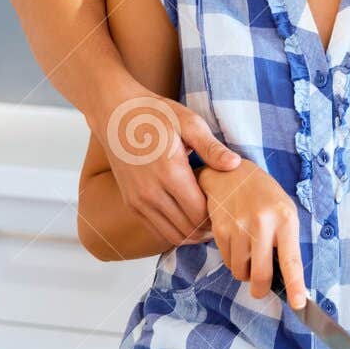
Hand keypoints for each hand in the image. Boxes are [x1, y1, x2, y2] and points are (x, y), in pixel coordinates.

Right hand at [96, 88, 239, 247]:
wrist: (114, 113)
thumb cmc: (154, 114)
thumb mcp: (188, 122)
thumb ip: (212, 147)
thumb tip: (235, 164)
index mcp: (169, 173)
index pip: (199, 214)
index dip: (217, 215)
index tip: (228, 204)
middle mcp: (151, 193)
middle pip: (188, 229)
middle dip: (208, 227)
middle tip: (223, 215)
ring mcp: (138, 201)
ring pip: (173, 235)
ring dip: (193, 233)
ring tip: (208, 218)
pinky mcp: (131, 203)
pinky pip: (158, 230)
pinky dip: (176, 230)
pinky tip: (188, 215)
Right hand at [198, 161, 307, 308]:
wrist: (232, 175)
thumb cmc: (265, 198)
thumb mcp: (285, 212)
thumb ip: (287, 243)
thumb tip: (286, 281)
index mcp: (285, 219)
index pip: (291, 260)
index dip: (295, 285)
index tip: (298, 304)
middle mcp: (262, 223)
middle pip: (261, 275)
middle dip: (260, 289)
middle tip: (260, 289)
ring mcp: (239, 227)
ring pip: (240, 272)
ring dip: (245, 271)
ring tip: (248, 250)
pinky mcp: (220, 229)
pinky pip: (227, 262)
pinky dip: (233, 260)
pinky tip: (236, 241)